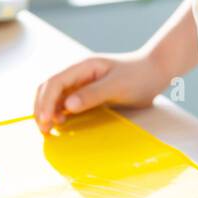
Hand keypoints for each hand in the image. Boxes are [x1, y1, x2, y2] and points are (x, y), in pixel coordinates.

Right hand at [34, 50, 167, 134]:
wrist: (156, 72)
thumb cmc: (139, 76)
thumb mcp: (118, 86)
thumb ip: (93, 94)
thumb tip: (67, 106)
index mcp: (83, 66)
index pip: (55, 82)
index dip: (46, 102)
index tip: (46, 121)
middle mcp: (79, 73)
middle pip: (49, 88)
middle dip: (42, 108)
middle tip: (43, 130)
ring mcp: (82, 83)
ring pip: (56, 97)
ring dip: (48, 111)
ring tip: (49, 130)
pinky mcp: (88, 93)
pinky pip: (67, 103)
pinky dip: (60, 113)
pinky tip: (62, 124)